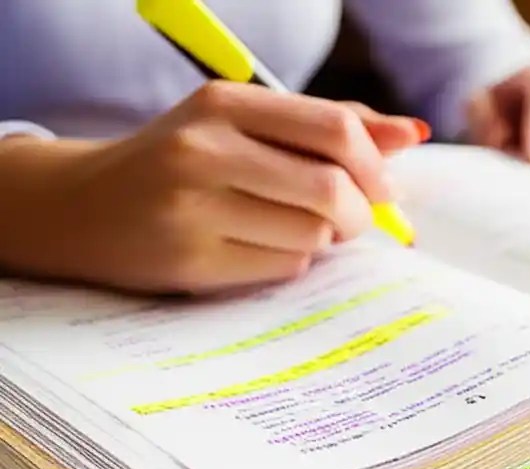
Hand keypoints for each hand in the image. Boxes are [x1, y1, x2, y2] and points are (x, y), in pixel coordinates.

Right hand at [0, 82, 427, 294]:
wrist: (83, 206)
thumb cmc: (185, 162)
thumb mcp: (246, 126)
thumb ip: (328, 127)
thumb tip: (412, 134)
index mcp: (225, 104)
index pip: (335, 129)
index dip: (375, 164)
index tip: (383, 185)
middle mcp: (204, 150)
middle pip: (333, 188)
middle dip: (360, 212)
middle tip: (352, 219)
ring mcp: (193, 208)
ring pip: (313, 234)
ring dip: (322, 238)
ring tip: (290, 227)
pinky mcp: (191, 261)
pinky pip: (285, 267)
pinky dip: (291, 261)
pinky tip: (257, 247)